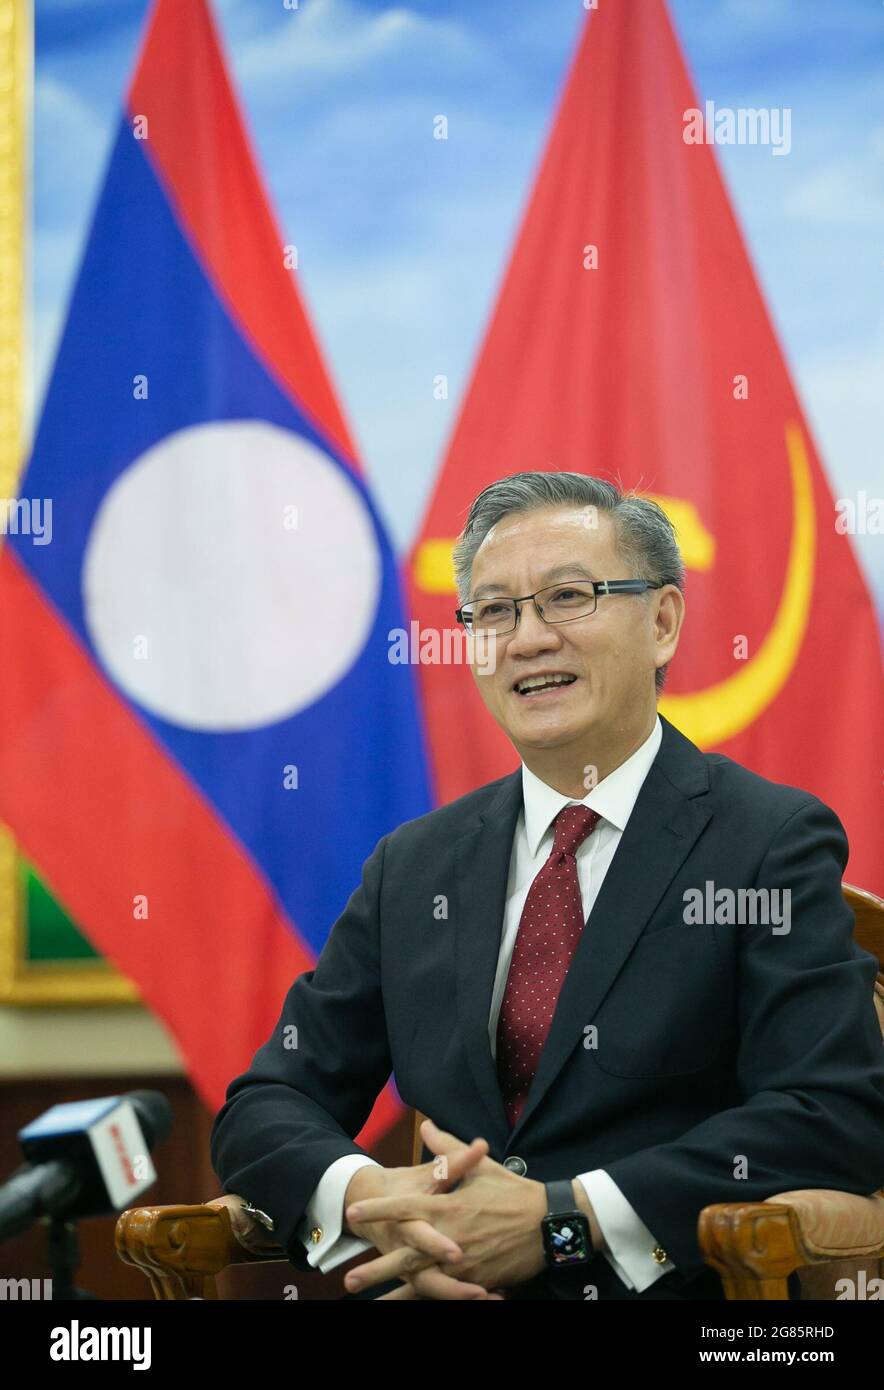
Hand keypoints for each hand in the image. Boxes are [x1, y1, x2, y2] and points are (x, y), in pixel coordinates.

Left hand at [345, 1119, 547, 1297]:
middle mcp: (451, 1238)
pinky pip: (446, 1294)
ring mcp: (464, 1264)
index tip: (353, 1212)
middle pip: (407, 1255)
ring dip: (395, 1293)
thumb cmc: (515, 1192)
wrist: (550, 1224)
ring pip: (423, 1281)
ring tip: (370, 1302)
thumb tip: (426, 1125)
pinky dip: (425, 1299)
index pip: (407, 1208)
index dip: (379, 1209)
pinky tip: (406, 1305)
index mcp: (450, 1207)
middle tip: (348, 1279)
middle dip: (377, 1267)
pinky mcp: (477, 1282)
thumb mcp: (482, 1166)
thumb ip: (449, 1149)